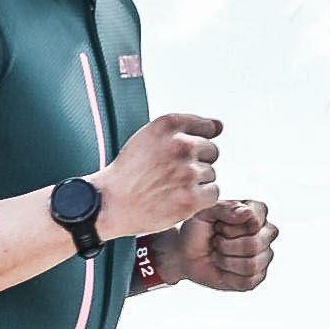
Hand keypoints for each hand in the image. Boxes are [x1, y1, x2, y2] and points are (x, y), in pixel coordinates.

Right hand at [90, 111, 221, 239]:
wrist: (110, 203)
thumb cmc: (127, 173)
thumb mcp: (147, 136)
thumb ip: (180, 130)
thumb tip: (219, 126)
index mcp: (168, 125)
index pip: (208, 126)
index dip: (200, 141)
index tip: (187, 153)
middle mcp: (180, 144)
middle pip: (212, 151)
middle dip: (198, 163)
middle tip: (173, 175)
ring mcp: (187, 171)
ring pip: (211, 174)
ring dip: (197, 183)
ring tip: (172, 188)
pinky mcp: (191, 197)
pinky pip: (213, 193)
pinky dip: (201, 199)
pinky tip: (181, 199)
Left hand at [170, 197, 275, 291]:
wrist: (184, 254)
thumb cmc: (197, 230)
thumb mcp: (205, 212)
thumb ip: (226, 208)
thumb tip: (247, 213)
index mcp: (257, 212)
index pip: (255, 220)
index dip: (230, 227)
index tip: (217, 226)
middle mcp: (266, 233)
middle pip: (254, 244)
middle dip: (225, 245)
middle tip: (215, 241)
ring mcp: (264, 256)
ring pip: (251, 265)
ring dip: (225, 261)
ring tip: (217, 254)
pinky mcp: (256, 277)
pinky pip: (248, 281)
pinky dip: (228, 275)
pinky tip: (222, 268)